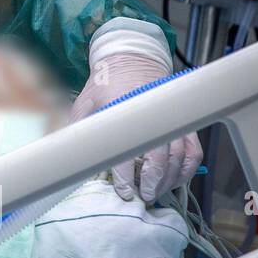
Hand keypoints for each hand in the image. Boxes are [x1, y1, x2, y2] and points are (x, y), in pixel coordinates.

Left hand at [71, 52, 202, 202]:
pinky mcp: (182, 122)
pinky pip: (192, 152)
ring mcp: (171, 119)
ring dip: (168, 181)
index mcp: (123, 110)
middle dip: (150, 183)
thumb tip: (65, 156)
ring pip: (178, 159)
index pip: (127, 150)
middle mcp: (152, 115)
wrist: (131, 60)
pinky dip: (186, 170)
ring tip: (154, 192)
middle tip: (142, 197)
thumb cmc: (105, 85)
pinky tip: (173, 180)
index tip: (125, 192)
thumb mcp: (84, 102)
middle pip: (158, 159)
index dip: (125, 176)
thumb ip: (77, 128)